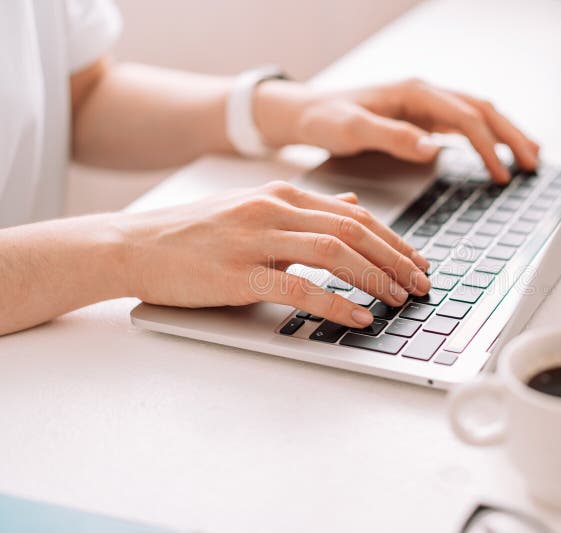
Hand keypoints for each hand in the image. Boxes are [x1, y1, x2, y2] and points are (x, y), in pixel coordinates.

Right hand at [120, 182, 430, 327]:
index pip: (355, 214)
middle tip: (422, 285)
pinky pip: (298, 288)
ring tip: (400, 299)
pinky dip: (336, 303)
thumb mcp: (256, 210)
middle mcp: (273, 210)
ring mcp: (254, 240)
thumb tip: (353, 205)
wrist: (135, 245)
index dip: (394, 239)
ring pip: (333, 253)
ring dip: (375, 277)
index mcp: (282, 195)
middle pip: (353, 231)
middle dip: (396, 259)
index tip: (418, 262)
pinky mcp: (237, 274)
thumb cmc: (196, 233)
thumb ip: (307, 210)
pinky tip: (359, 317)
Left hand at [254, 78, 538, 183]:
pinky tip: (496, 151)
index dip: (488, 146)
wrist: (307, 112)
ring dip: (505, 133)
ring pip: (478, 113)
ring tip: (530, 156)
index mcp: (414, 93)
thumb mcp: (352, 129)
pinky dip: (486, 136)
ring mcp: (425, 103)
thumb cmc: (325, 119)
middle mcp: (424, 93)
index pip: (465, 117)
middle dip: (510, 136)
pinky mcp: (421, 116)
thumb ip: (392, 136)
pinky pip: (463, 122)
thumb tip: (434, 147)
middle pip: (482, 109)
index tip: (502, 174)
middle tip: (534, 164)